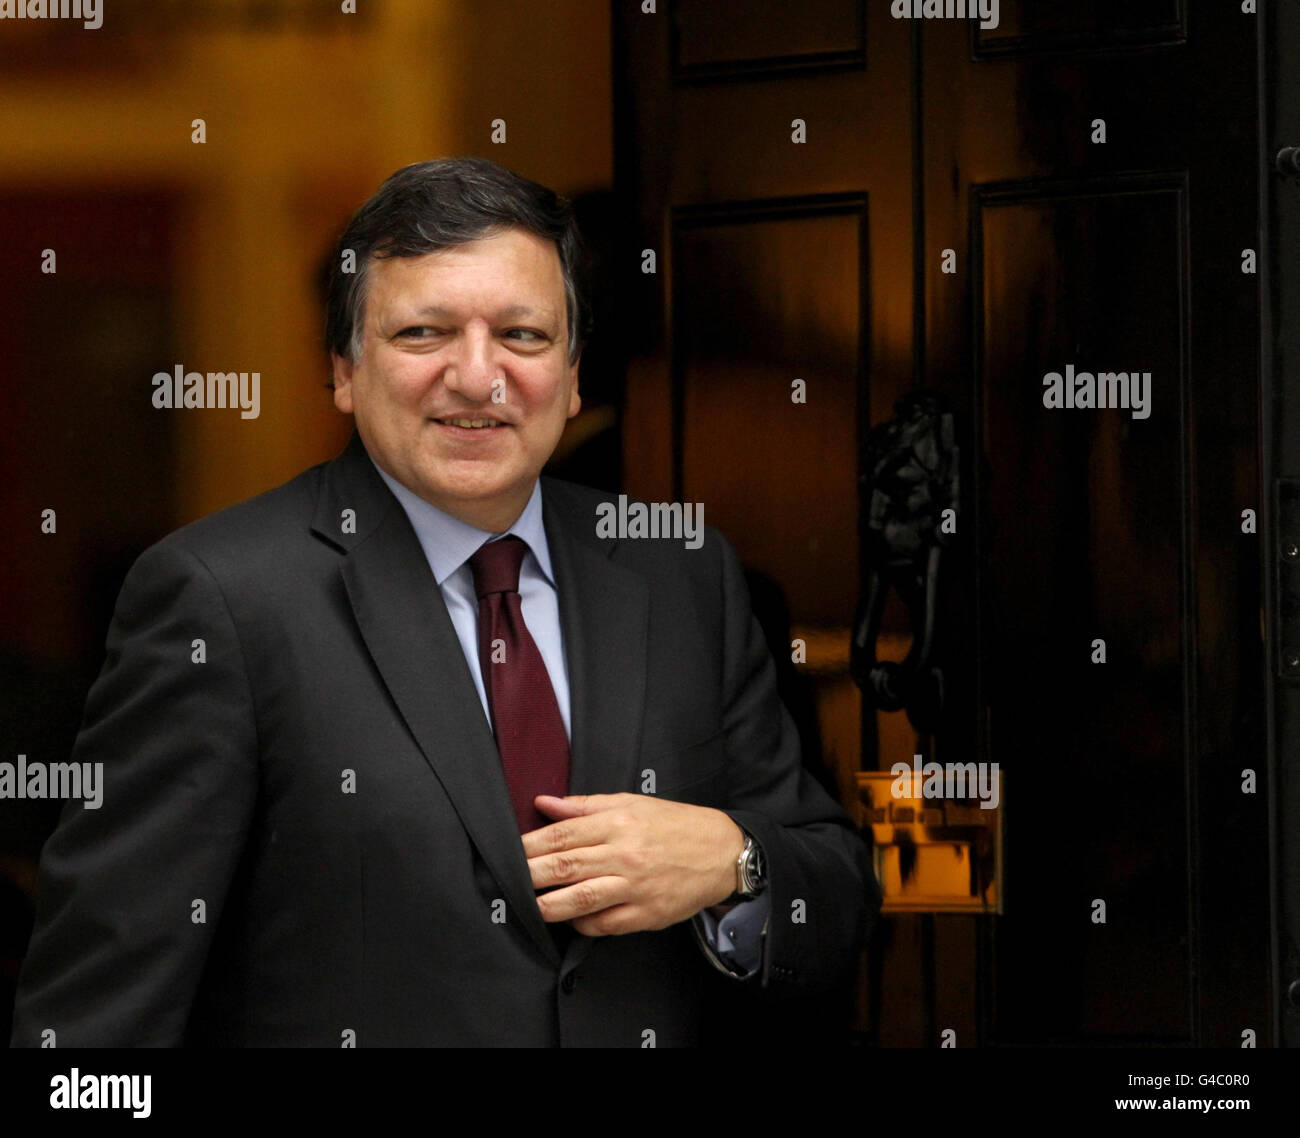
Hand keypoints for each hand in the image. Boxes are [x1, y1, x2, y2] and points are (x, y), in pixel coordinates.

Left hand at [522, 793, 744, 935]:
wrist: (721, 853)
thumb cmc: (674, 825)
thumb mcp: (632, 803)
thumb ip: (586, 806)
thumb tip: (545, 803)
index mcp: (619, 823)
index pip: (563, 834)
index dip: (531, 844)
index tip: (510, 851)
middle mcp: (625, 855)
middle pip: (566, 866)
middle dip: (531, 875)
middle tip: (508, 880)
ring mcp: (635, 887)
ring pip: (580, 899)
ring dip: (548, 905)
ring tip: (529, 905)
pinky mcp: (645, 915)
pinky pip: (603, 924)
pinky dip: (581, 924)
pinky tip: (569, 919)